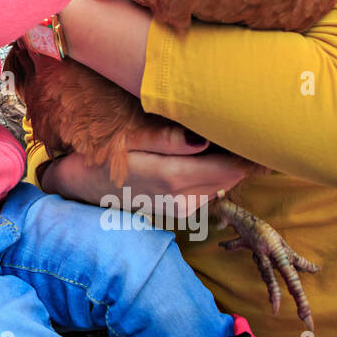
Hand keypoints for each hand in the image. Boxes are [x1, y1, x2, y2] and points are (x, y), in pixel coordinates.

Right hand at [40, 124, 255, 214]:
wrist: (80, 185)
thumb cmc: (102, 154)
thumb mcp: (129, 139)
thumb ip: (168, 140)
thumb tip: (205, 138)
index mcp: (173, 177)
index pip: (231, 167)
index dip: (248, 150)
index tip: (256, 128)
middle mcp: (183, 199)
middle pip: (231, 176)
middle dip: (241, 155)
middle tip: (245, 126)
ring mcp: (182, 208)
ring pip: (223, 184)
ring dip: (227, 164)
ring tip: (224, 136)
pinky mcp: (179, 210)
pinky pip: (209, 190)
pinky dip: (213, 173)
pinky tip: (202, 155)